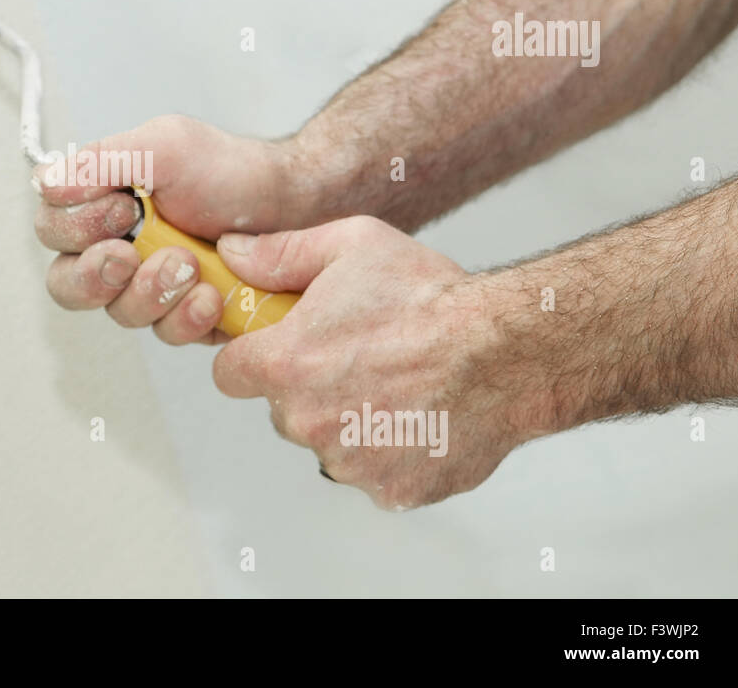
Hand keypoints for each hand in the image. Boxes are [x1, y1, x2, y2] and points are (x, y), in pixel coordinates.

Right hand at [33, 114, 303, 345]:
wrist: (290, 202)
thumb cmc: (226, 170)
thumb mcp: (164, 146)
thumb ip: (102, 160)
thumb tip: (46, 182)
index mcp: (97, 205)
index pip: (51, 230)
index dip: (76, 227)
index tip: (121, 206)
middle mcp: (114, 250)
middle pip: (68, 285)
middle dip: (97, 275)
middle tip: (128, 255)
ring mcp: (145, 288)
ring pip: (118, 313)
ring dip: (151, 291)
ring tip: (189, 264)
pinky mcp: (180, 317)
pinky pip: (165, 333)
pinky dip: (186, 316)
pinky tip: (210, 294)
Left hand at [213, 216, 524, 509]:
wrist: (508, 351)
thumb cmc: (431, 297)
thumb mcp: (351, 245)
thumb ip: (279, 253)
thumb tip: (231, 254)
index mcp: (285, 364)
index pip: (230, 374)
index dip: (252, 357)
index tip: (278, 347)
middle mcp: (308, 421)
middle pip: (283, 411)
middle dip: (308, 388)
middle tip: (357, 358)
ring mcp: (349, 462)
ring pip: (330, 444)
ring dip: (351, 422)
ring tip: (399, 385)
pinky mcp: (391, 491)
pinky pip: (375, 472)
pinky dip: (391, 452)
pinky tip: (421, 416)